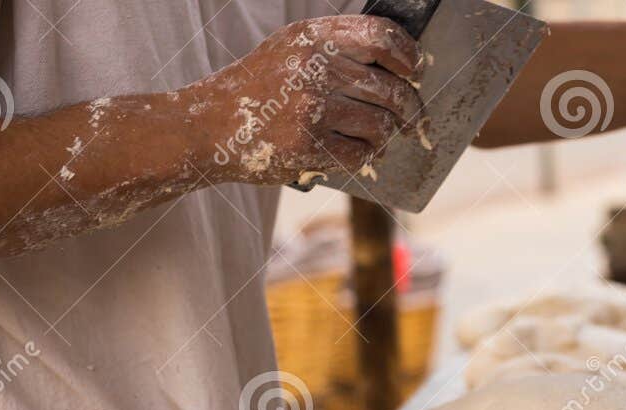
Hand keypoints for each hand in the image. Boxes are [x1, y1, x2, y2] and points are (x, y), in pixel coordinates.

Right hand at [187, 16, 424, 183]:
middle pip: (391, 89)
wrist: (211, 125)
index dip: (407, 55)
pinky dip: (366, 157)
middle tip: (412, 120)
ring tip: (379, 138)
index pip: (381, 36)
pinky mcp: (310, 145)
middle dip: (410, 109)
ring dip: (386, 136)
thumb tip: (400, 66)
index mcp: (313, 37)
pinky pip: (362, 154)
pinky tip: (355, 152)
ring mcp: (312, 107)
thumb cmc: (261, 88)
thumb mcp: (293, 49)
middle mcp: (314, 68)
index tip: (415, 72)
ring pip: (382, 125)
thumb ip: (338, 48)